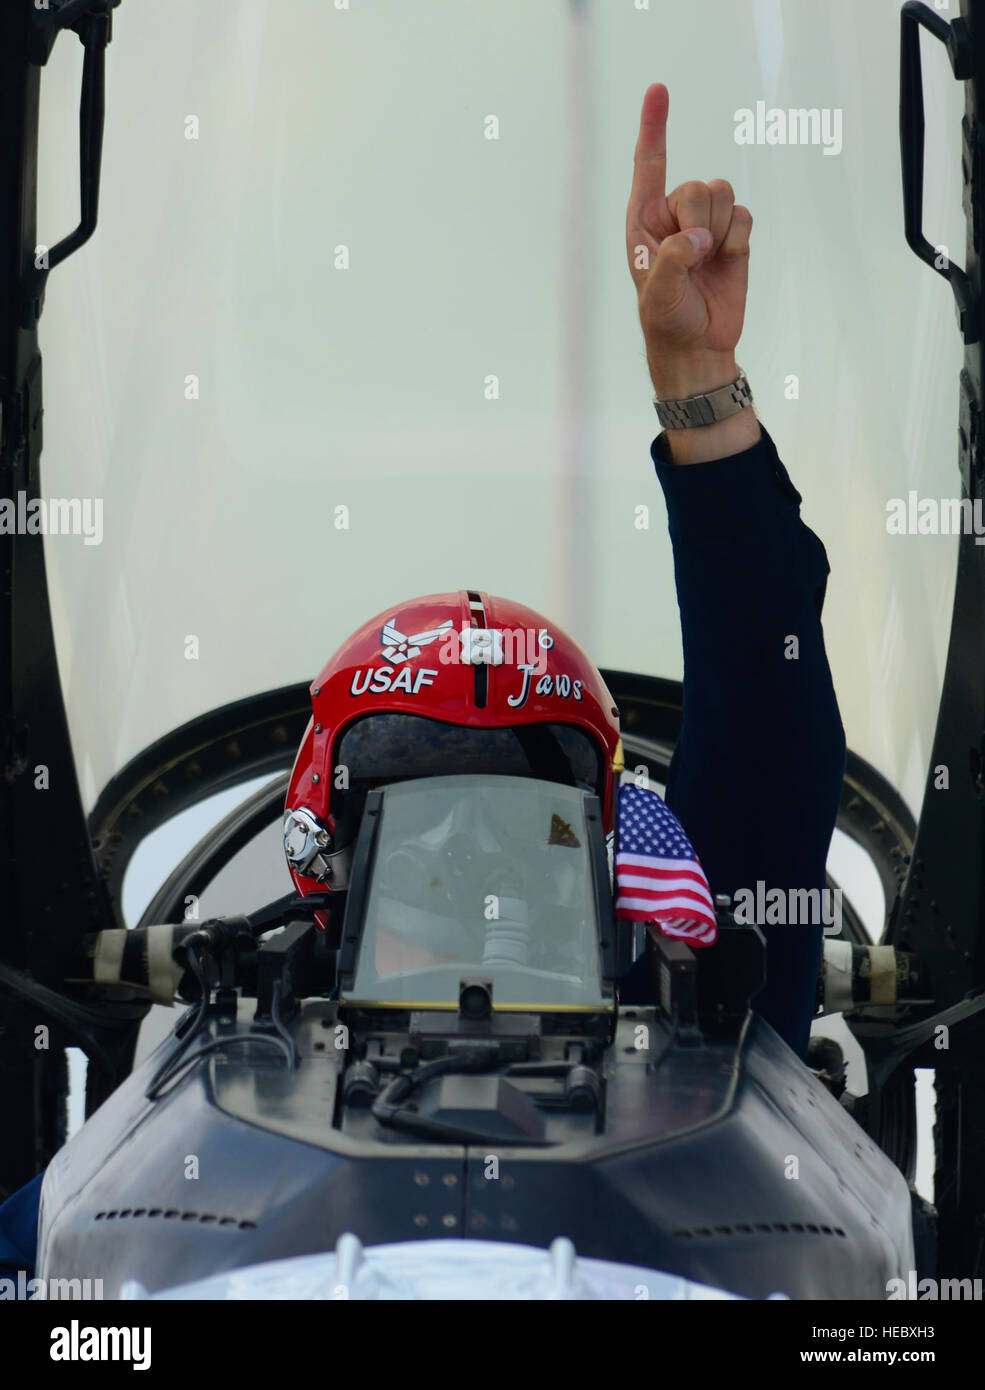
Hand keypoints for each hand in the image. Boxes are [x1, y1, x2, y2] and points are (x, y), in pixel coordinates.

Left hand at [626, 83, 752, 400]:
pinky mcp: (732, 236)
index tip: (659, 89)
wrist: (699, 346)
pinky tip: (726, 262)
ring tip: (708, 261)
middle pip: (698, 184)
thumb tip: (696, 237)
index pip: (648, 165)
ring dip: (720, 230)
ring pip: (724, 193)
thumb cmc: (667, 320)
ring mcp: (705, 224)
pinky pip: (745, 215)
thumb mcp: (658, 294)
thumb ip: (672, 260)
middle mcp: (673, 215)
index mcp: (644, 221)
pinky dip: (739, 240)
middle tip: (693, 255)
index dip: (654, 127)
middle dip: (699, 218)